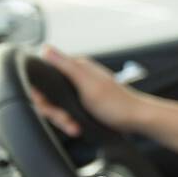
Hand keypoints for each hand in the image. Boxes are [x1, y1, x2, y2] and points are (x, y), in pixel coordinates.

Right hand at [29, 45, 146, 136]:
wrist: (137, 119)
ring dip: (63, 120)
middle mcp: (76, 76)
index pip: (43, 77)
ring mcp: (80, 90)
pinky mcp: (83, 103)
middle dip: (55, 112)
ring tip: (74, 127)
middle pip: (49, 95)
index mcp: (76, 67)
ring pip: (58, 106)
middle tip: (67, 120)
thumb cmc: (116, 103)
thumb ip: (66, 66)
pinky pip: (68, 113)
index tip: (47, 106)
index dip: (41, 95)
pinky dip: (70, 122)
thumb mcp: (88, 84)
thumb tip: (46, 48)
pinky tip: (77, 128)